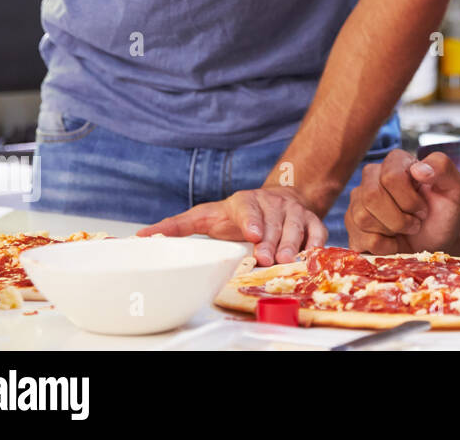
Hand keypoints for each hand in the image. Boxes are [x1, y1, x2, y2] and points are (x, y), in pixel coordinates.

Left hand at [137, 186, 325, 266]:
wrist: (277, 199)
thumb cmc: (237, 214)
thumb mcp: (207, 216)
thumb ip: (178, 226)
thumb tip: (141, 235)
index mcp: (244, 202)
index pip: (249, 208)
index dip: (252, 220)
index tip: (252, 233)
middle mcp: (272, 203)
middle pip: (273, 222)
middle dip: (271, 240)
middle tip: (266, 257)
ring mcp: (294, 212)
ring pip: (296, 226)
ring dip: (292, 243)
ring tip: (286, 260)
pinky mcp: (312, 220)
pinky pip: (317, 231)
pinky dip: (315, 243)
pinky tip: (310, 255)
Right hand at [346, 149, 459, 254]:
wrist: (437, 239)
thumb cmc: (444, 211)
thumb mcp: (455, 187)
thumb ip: (443, 168)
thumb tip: (417, 168)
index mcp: (395, 162)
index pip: (391, 177)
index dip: (410, 200)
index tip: (424, 209)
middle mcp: (372, 177)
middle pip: (372, 196)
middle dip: (400, 218)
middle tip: (415, 222)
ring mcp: (358, 201)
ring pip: (363, 217)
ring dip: (392, 231)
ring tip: (405, 230)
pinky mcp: (352, 226)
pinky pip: (359, 237)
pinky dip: (383, 246)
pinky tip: (393, 242)